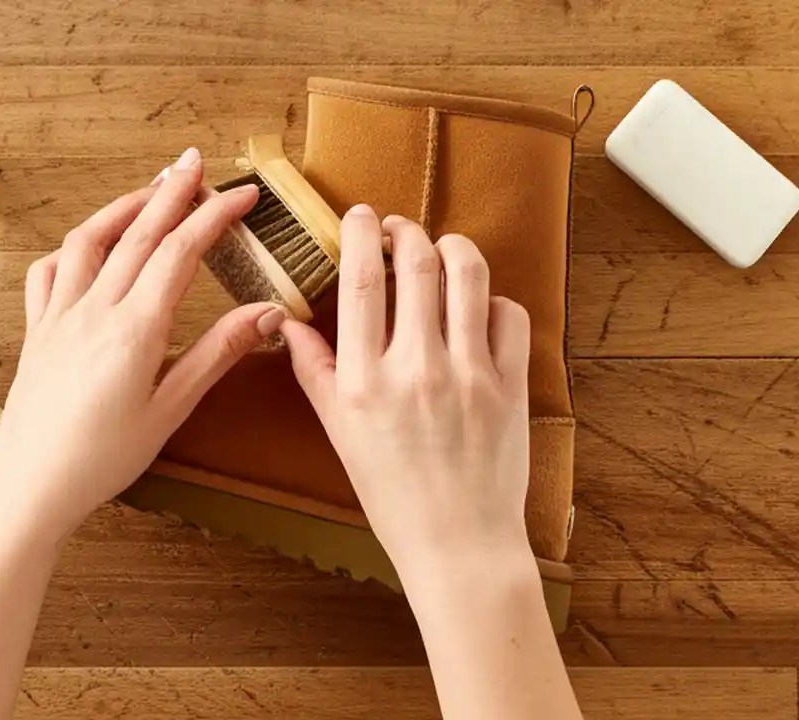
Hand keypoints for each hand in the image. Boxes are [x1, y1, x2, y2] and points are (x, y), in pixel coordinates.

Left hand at [0, 148, 286, 542]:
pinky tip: (86, 245)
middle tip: (196, 161)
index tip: (243, 194)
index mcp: (135, 328)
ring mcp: (59, 315)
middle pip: (138, 233)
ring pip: (90, 240)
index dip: (215, 217)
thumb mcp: (171, 408)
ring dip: (123, 207)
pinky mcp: (37, 330)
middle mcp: (94, 309)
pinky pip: (49, 272)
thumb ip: (218, 354)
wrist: (29, 485)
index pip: (181, 252)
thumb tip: (268, 314)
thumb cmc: (103, 458)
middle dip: (172, 192)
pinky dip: (72, 248)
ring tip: (150, 189)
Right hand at [280, 205, 532, 575]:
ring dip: (454, 247)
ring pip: (468, 275)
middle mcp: (415, 369)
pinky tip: (478, 307)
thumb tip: (287, 322)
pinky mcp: (511, 385)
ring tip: (442, 248)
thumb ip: (314, 371)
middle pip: (416, 263)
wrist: (457, 544)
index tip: (360, 217)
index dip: (361, 232)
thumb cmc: (392, 495)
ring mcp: (469, 375)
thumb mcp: (338, 434)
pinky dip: (493, 299)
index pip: (360, 279)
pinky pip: (510, 315)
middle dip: (407, 231)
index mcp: (364, 381)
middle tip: (399, 230)